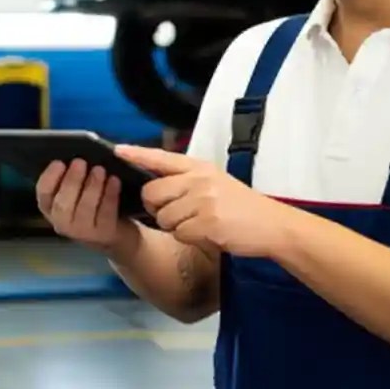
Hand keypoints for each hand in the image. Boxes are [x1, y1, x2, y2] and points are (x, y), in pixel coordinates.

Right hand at [36, 158, 138, 256]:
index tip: (59, 162)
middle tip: (80, 161)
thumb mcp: (81, 188)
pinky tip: (115, 181)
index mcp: (52, 207)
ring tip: (100, 169)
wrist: (121, 231)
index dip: (49, 178)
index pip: (43, 194)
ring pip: (84, 209)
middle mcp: (63, 223)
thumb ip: (73, 174)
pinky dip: (109, 195)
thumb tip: (74, 155)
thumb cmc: (96, 202)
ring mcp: (83, 233)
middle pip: (62, 205)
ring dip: (92, 187)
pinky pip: (105, 214)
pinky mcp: (104, 235)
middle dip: (71, 181)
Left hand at [116, 145, 293, 257]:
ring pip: (163, 217)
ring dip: (176, 226)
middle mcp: (199, 180)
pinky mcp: (207, 222)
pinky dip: (189, 238)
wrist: (271, 225)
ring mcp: (203, 200)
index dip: (137, 154)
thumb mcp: (215, 182)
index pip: (161, 157)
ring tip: (199, 223)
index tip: (118, 150)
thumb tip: (154, 187)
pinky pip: (179, 233)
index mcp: (199, 167)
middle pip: (152, 192)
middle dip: (156, 207)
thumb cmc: (240, 206)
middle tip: (178, 213)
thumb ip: (187, 180)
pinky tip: (207, 233)